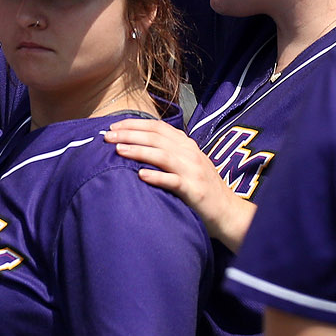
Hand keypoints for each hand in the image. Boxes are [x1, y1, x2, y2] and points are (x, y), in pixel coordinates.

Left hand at [104, 118, 254, 250]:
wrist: (227, 211)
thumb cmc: (201, 187)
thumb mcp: (187, 163)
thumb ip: (168, 153)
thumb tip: (136, 145)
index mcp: (186, 144)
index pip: (157, 127)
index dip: (134, 124)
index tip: (113, 127)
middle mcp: (190, 153)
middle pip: (156, 138)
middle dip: (129, 135)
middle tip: (107, 137)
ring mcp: (193, 171)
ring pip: (163, 156)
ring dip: (139, 151)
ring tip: (118, 150)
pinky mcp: (194, 190)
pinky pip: (173, 181)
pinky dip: (157, 177)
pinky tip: (140, 175)